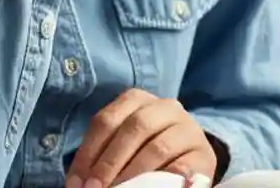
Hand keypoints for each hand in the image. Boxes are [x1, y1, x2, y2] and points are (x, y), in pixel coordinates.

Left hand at [67, 89, 216, 187]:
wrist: (188, 157)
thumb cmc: (145, 151)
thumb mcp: (122, 144)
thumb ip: (101, 156)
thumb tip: (76, 183)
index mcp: (138, 99)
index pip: (107, 120)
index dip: (88, 152)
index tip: (77, 182)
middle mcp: (166, 107)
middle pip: (134, 127)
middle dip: (109, 162)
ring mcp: (188, 129)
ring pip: (158, 147)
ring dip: (133, 174)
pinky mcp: (203, 154)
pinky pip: (181, 168)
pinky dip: (162, 181)